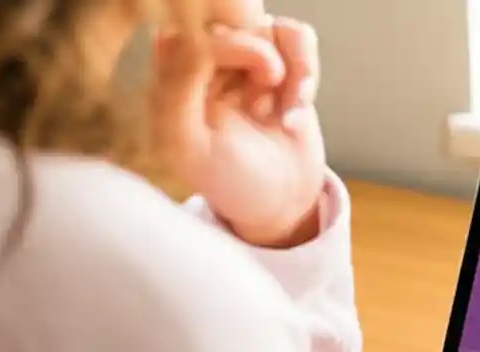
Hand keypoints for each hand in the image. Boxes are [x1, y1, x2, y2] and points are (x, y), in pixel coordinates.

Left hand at [153, 18, 326, 247]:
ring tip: (289, 108)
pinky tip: (299, 104)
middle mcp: (206, 60)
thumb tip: (193, 39)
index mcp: (172, 77)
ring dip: (291, 67)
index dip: (226, 43)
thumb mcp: (188, 144)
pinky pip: (297, 35)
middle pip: (232, 21)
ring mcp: (245, 59)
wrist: (279, 202)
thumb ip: (177, 88)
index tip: (254, 80)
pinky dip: (306, 68)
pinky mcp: (281, 63)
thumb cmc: (229, 180)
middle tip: (266, 98)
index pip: (190, 29)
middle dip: (260, 54)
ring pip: (268, 25)